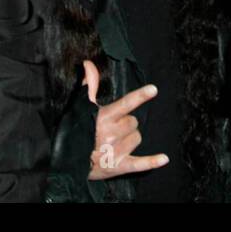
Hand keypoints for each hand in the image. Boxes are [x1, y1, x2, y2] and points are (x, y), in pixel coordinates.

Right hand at [83, 60, 168, 179]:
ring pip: (137, 138)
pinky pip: (140, 163)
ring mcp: (116, 151)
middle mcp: (111, 134)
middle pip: (133, 122)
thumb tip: (89, 64)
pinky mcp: (118, 167)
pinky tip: (164, 159)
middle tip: (111, 130)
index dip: (140, 96)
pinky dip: (152, 162)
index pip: (125, 103)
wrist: (66, 162)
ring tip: (114, 144)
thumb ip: (89, 86)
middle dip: (126, 124)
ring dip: (129, 140)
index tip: (153, 89)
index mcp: (104, 118)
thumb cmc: (74, 132)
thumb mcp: (80, 108)